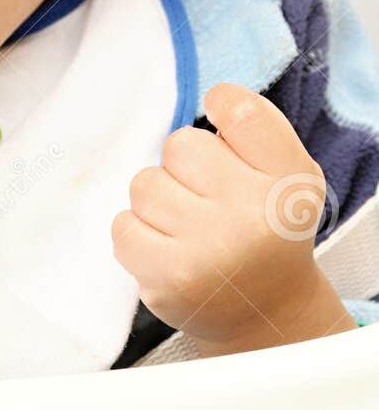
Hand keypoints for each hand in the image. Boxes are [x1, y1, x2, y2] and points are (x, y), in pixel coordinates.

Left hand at [111, 81, 354, 353]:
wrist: (264, 310)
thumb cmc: (266, 227)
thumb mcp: (285, 175)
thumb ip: (253, 132)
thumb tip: (207, 99)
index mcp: (288, 181)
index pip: (240, 109)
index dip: (220, 104)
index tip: (222, 126)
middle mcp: (253, 214)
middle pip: (181, 144)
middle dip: (185, 166)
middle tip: (208, 197)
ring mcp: (209, 249)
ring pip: (144, 183)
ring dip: (157, 201)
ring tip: (188, 227)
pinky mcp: (168, 278)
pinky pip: (122, 224)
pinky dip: (137, 234)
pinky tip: (168, 249)